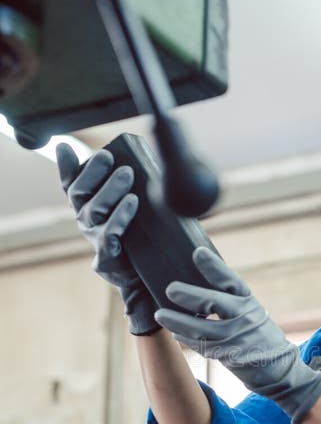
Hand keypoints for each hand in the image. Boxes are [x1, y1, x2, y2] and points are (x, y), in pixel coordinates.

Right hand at [57, 143, 158, 335]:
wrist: (148, 275)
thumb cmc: (140, 233)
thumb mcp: (134, 204)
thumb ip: (126, 181)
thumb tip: (130, 156)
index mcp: (87, 205)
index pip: (71, 183)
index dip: (70, 166)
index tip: (81, 149)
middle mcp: (86, 220)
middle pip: (80, 193)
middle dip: (95, 173)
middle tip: (114, 159)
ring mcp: (94, 238)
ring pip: (94, 210)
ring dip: (110, 191)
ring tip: (128, 175)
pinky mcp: (106, 257)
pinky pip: (109, 234)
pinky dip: (119, 217)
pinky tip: (132, 202)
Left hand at [155, 247, 320, 423]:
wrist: (277, 368)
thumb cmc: (257, 333)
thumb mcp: (251, 310)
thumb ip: (230, 298)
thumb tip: (196, 280)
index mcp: (249, 301)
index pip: (231, 280)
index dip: (214, 266)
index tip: (198, 253)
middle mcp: (244, 317)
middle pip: (214, 303)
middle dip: (189, 295)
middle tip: (170, 289)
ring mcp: (236, 338)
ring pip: (201, 329)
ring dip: (178, 321)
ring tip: (160, 314)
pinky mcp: (228, 356)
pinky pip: (201, 345)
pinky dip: (185, 338)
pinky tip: (174, 331)